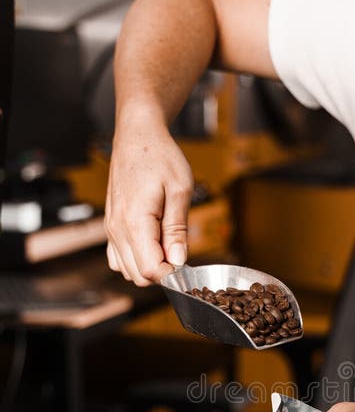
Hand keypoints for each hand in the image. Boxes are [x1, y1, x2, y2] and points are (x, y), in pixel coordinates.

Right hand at [105, 107, 193, 285]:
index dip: (171, 274)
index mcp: (134, 221)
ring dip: (149, 266)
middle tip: (179, 250)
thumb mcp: (179, 190)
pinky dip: (136, 259)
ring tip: (167, 243)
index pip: (149, 270)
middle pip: (137, 275)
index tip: (186, 263)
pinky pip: (119, 258)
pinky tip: (153, 243)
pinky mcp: (111, 227)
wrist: (137, 136)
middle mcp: (117, 229)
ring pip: (127, 270)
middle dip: (162, 272)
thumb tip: (178, 261)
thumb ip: (177, 229)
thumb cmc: (159, 157)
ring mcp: (111, 229)